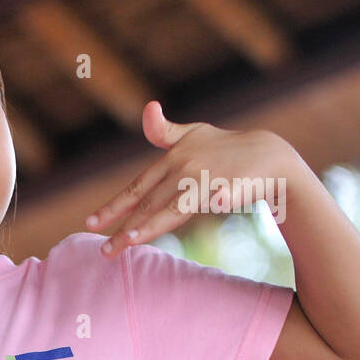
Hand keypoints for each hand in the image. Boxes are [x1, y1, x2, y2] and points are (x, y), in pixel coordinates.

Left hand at [86, 101, 293, 257]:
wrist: (269, 154)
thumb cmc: (224, 148)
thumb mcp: (192, 135)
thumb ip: (163, 132)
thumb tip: (148, 107)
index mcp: (172, 160)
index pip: (137, 188)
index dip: (114, 206)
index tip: (91, 224)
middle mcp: (187, 169)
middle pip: (151, 203)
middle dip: (126, 228)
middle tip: (105, 252)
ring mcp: (211, 177)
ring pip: (178, 206)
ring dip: (154, 222)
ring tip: (132, 240)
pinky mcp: (237, 184)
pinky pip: (227, 193)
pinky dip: (222, 197)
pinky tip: (215, 203)